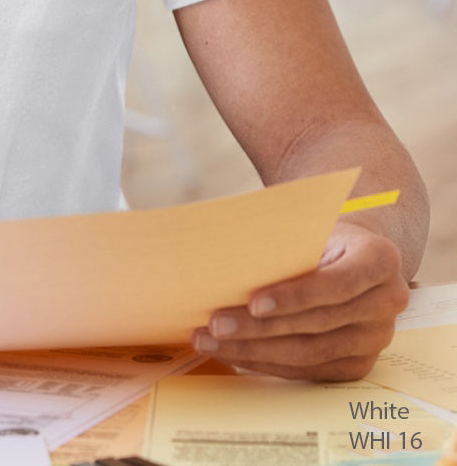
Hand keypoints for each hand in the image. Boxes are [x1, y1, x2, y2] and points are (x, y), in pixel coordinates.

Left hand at [193, 222, 408, 379]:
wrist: (350, 254)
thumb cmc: (319, 234)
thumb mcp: (308, 227)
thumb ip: (282, 245)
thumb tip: (224, 261)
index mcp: (379, 259)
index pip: (336, 284)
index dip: (294, 296)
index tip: (253, 303)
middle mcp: (387, 303)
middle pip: (317, 323)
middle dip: (260, 328)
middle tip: (215, 326)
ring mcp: (375, 338)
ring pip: (310, 353)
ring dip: (255, 350)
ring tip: (210, 342)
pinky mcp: (358, 363)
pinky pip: (309, 370)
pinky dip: (267, 363)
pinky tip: (234, 354)